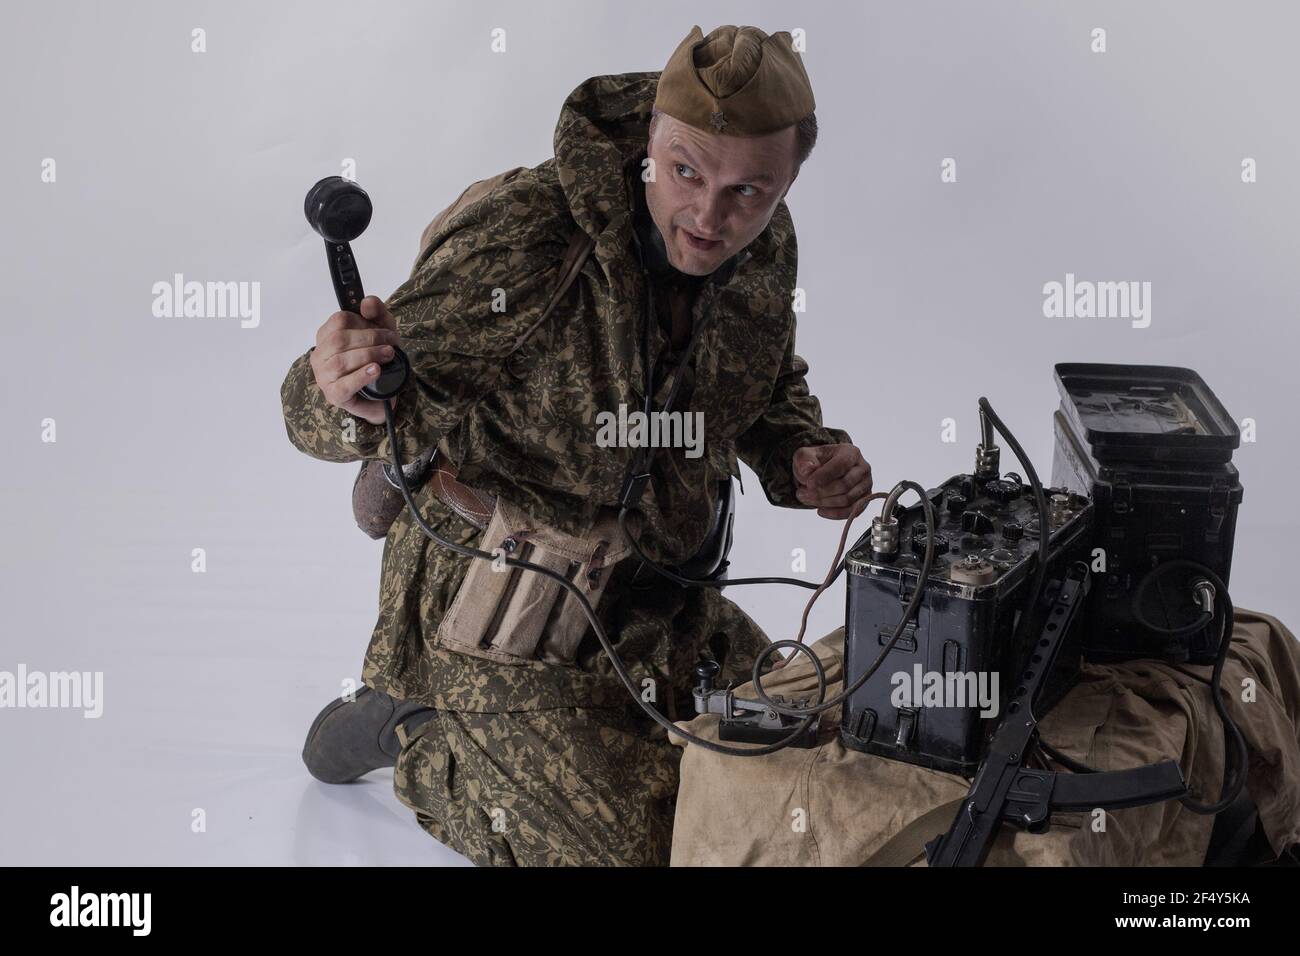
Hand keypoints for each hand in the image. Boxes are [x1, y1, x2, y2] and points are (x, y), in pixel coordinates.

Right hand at [310, 296, 401, 425]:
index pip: (338, 321)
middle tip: (392, 343)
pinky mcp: (334, 395)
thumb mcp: (381, 330)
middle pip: (339, 340)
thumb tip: (367, 302)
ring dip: (368, 355)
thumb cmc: (376, 356)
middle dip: (370, 339)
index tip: (385, 329)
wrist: (384, 390)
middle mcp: (320, 355)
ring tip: (388, 354)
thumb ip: (377, 313)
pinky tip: (375, 370)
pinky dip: (361, 376)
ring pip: (340, 362)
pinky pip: (344, 385)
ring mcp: (324, 376)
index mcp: (326, 336)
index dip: (362, 322)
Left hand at [792, 443, 871, 518]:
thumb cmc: (816, 462)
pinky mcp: (864, 499)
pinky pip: (852, 511)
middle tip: (802, 493)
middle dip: (821, 492)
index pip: (841, 464)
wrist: (824, 471)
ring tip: (807, 499)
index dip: (824, 476)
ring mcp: (866, 485)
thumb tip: (807, 470)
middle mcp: (863, 468)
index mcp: (851, 452)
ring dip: (825, 503)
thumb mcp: (805, 455)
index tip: (809, 484)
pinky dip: (835, 514)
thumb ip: (804, 460)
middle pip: (845, 485)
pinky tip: (820, 510)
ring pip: (847, 499)